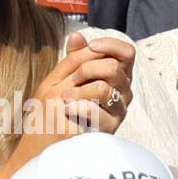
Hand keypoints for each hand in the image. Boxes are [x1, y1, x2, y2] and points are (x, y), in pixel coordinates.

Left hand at [13, 32, 134, 161]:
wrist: (50, 142)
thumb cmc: (60, 107)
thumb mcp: (63, 78)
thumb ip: (73, 58)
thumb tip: (77, 36)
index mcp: (117, 76)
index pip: (127, 53)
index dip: (111, 45)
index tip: (91, 46)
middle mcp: (123, 92)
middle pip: (114, 67)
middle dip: (86, 69)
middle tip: (69, 80)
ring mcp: (119, 111)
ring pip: (104, 88)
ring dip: (78, 90)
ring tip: (63, 98)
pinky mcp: (110, 129)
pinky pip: (94, 110)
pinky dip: (75, 107)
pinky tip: (66, 111)